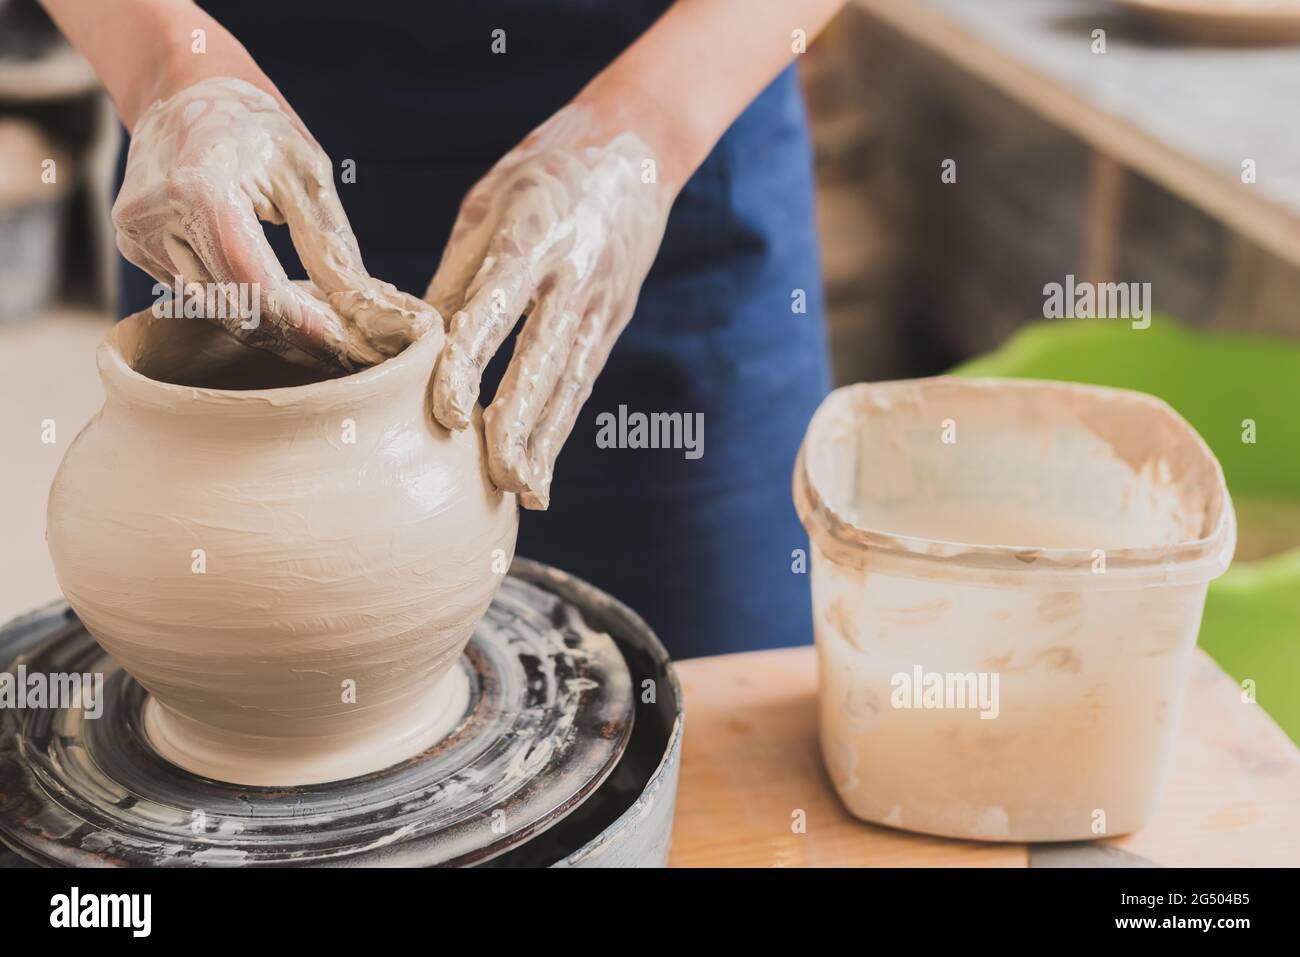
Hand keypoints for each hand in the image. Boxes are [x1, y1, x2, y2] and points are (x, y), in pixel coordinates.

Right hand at [114, 77, 435, 369]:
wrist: (183, 93)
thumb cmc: (254, 127)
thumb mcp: (306, 171)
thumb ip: (328, 240)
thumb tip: (359, 305)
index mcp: (199, 189)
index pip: (254, 282)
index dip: (299, 321)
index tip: (340, 342)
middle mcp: (156, 216)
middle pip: (232, 305)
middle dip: (289, 330)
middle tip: (338, 343)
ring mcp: (137, 234)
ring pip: (214, 307)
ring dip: (265, 320)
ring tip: (312, 316)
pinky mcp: (133, 245)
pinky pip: (196, 292)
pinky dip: (236, 299)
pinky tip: (269, 291)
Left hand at [426, 105, 671, 508]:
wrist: (638, 150)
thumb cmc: (542, 172)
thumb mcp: (487, 205)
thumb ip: (455, 276)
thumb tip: (410, 346)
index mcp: (533, 238)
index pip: (495, 310)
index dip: (469, 365)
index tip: (447, 413)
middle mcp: (573, 278)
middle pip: (542, 362)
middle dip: (517, 424)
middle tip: (493, 478)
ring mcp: (600, 305)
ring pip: (569, 384)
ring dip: (546, 443)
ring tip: (524, 493)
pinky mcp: (612, 323)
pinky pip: (581, 384)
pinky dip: (560, 429)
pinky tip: (542, 471)